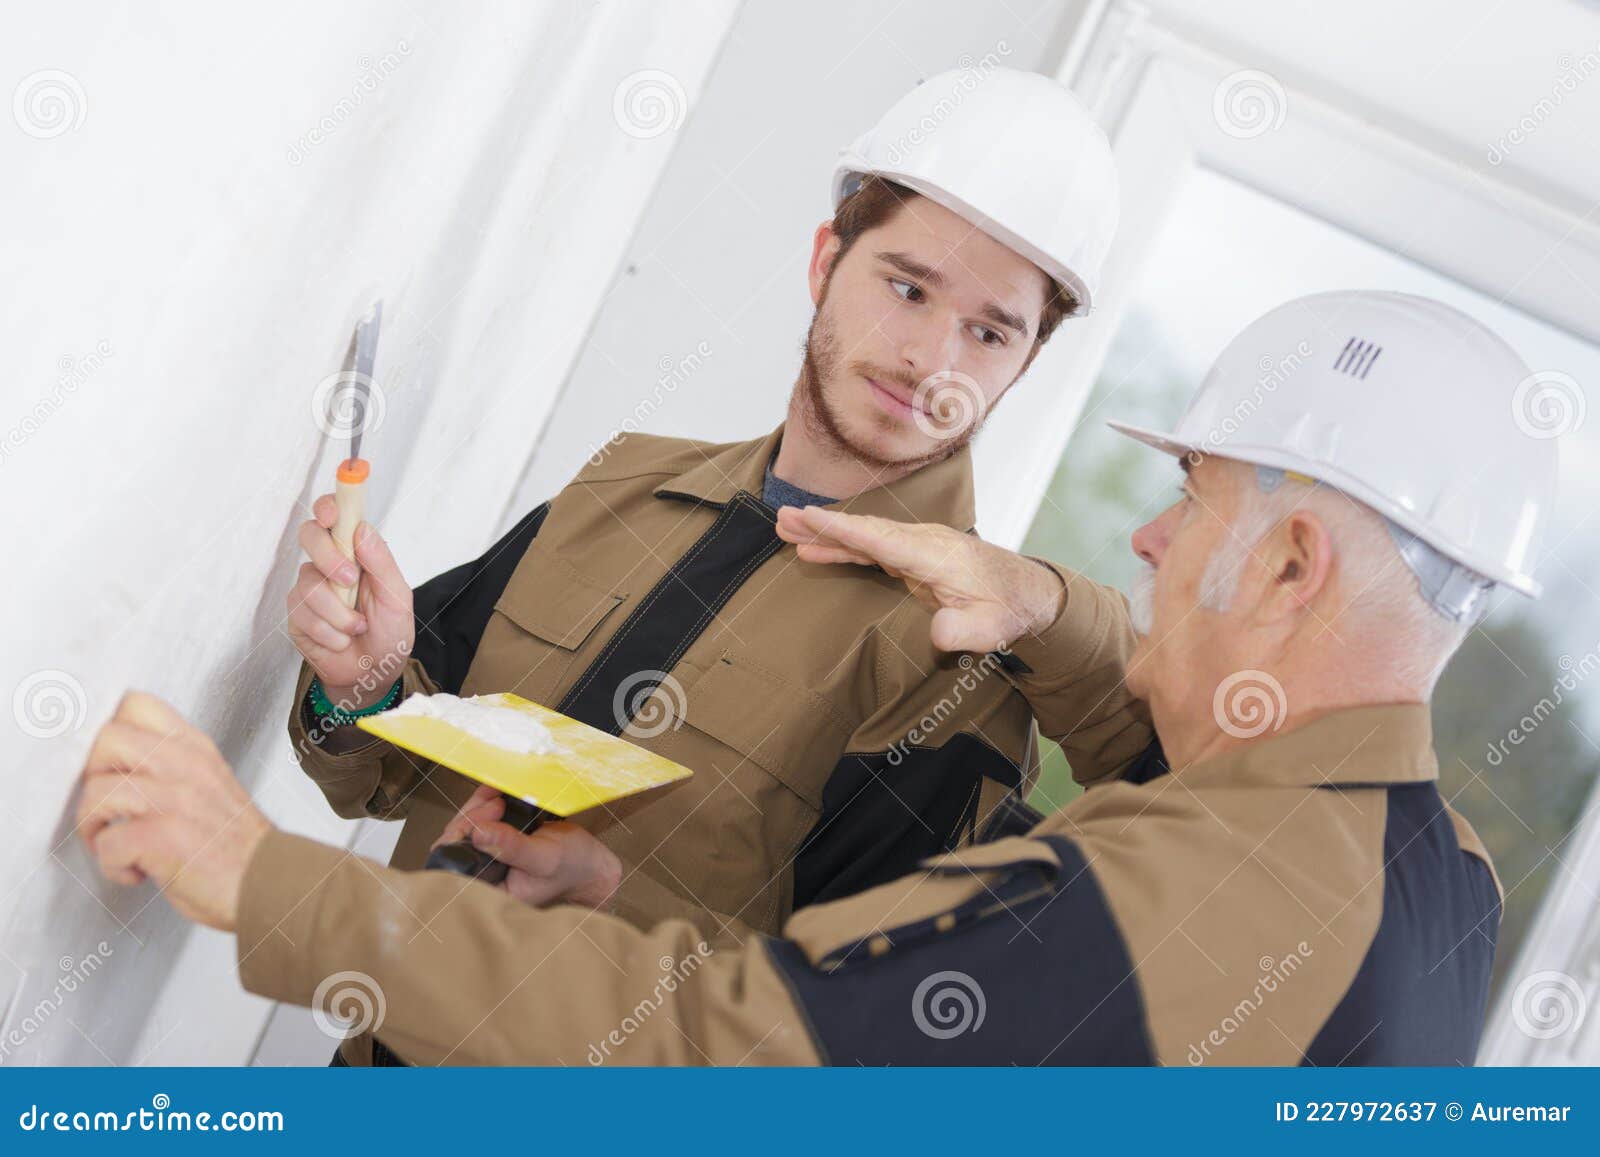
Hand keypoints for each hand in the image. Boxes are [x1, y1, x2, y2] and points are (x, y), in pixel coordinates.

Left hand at [76, 692, 272, 931]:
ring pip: (96, 792)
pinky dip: (112, 866)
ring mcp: (176, 800)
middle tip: (108, 807)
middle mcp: (186, 766)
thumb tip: (114, 765)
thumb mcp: (210, 784)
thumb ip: (171, 765)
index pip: (136, 705)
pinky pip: (107, 843)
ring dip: (94, 828)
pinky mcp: (164, 838)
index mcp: (196, 749)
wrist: (271, 883)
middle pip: (107, 739)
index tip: (110, 766)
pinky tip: (136, 872)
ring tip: (115, 846)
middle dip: (92, 778)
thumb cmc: (234, 845)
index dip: (110, 732)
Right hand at [287, 494, 414, 707]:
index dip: (328, 506)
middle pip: (310, 536)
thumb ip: (382, 563)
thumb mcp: (397, 598)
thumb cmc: (389, 633)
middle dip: (328, 557)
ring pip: (309, 584)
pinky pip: (304, 615)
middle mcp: (329, 564)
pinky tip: (341, 640)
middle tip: (349, 580)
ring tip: (358, 628)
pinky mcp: (297, 615)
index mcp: (356, 552)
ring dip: (339, 613)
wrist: (374, 674)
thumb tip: (363, 529)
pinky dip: (329, 632)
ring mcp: (310, 588)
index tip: (332, 513)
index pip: (335, 516)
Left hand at [431, 784, 621, 909]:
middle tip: (495, 806)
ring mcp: (489, 857)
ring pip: (465, 827)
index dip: (460, 838)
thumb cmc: (573, 867)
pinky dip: (484, 802)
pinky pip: (479, 819)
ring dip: (477, 807)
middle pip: (455, 842)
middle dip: (471, 817)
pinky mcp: (496, 841)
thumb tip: (478, 834)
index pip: (455, 865)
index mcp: (492, 891)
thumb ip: (512, 847)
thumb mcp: (545, 857)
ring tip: (497, 799)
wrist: (591, 862)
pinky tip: (495, 795)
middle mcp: (485, 876)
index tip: (484, 820)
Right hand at [774, 505, 1066, 652]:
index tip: (811, 516)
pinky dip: (843, 548)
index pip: (881, 539)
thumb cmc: (1008, 609)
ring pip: (864, 537)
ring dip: (826, 534)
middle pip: (865, 531)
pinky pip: (871, 548)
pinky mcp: (913, 556)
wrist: (1027, 593)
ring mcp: (917, 547)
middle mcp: (922, 542)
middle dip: (823, 525)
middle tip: (783, 518)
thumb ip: (964, 631)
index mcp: (935, 554)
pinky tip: (815, 551)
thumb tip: (937, 635)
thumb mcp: (991, 629)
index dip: (844, 530)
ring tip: (785, 528)